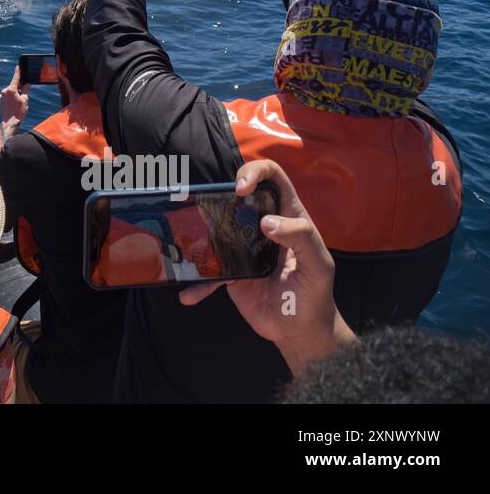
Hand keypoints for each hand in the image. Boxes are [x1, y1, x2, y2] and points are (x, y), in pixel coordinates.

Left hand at [0, 67, 29, 129]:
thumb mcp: (25, 100)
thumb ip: (25, 90)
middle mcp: (4, 91)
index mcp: (11, 89)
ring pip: (10, 91)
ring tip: (19, 103)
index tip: (18, 66)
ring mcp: (1, 96)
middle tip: (24, 94)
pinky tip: (14, 105)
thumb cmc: (18, 112)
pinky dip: (11, 97)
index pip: (15, 78)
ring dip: (15, 93)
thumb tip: (27, 84)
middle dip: (19, 88)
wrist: (10, 122)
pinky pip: (7, 96)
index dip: (18, 72)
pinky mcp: (0, 101)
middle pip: (13, 85)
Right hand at [178, 159, 353, 375]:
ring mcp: (243, 247)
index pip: (273, 178)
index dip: (256, 172)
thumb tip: (267, 222)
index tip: (240, 187)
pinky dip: (198, 284)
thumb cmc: (315, 295)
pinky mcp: (231, 271)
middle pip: (238, 195)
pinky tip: (189, 295)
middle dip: (220, 192)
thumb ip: (301, 238)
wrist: (299, 332)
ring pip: (217, 225)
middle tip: (208, 202)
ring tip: (186, 238)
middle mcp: (263, 226)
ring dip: (200, 229)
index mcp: (289, 217)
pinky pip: (209, 272)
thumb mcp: (318, 266)